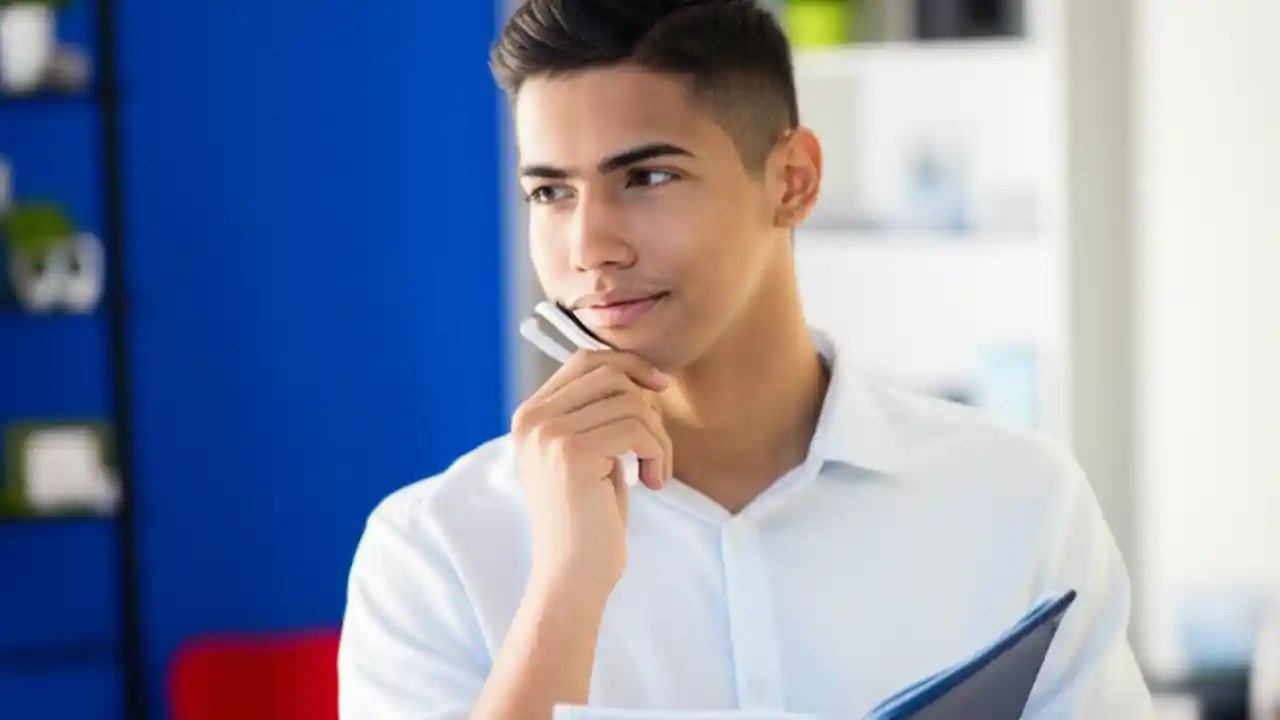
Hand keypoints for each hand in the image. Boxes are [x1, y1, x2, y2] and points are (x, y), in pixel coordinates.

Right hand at [511, 350, 672, 598]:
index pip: (586, 360)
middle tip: (657, 447)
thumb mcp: (589, 453)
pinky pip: (637, 430)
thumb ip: (598, 411)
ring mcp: (548, 435)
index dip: (630, 366)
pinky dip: (657, 453)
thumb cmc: (590, 517)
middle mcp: (531, 420)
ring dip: (658, 437)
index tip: (659, 390)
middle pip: (610, 375)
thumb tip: (642, 373)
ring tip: (656, 471)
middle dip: (648, 405)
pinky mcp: (571, 454)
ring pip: (630, 402)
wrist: (572, 576)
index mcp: (530, 415)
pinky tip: (653, 483)